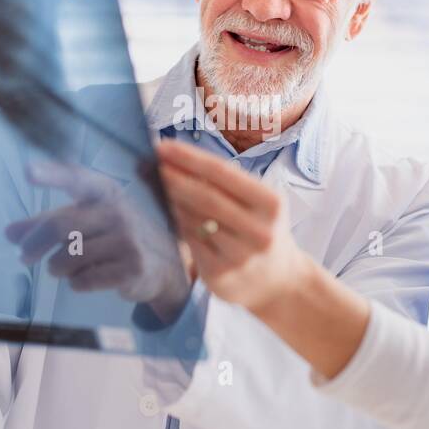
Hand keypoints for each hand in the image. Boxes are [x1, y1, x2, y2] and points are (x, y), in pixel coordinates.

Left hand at [6, 159, 189, 316]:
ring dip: (56, 267)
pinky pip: (85, 279)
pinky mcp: (131, 268)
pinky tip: (81, 280)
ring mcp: (127, 240)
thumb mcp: (88, 221)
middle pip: (60, 226)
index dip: (52, 175)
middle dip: (34, 244)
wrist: (164, 264)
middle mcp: (117, 212)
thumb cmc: (117, 236)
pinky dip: (75, 283)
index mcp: (105, 192)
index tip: (28, 172)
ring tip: (59, 268)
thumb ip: (48, 224)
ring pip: (69, 257)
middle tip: (23, 257)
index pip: (76, 179)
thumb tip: (10, 233)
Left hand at [155, 140, 307, 313]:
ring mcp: (239, 255)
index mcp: (271, 204)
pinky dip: (176, 223)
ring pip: (195, 220)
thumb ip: (228, 185)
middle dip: (174, 177)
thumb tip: (180, 160)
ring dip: (170, 198)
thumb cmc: (261, 231)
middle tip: (150, 164)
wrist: (278, 281)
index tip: (164, 147)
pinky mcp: (220, 274)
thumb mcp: (260, 204)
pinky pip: (190, 242)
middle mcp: (258, 230)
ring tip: (153, 182)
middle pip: (206, 196)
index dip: (189, 159)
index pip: (223, 173)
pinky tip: (165, 211)